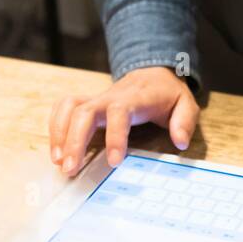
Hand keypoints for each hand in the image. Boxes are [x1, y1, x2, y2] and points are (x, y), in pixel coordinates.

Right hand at [49, 66, 197, 175]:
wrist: (153, 73)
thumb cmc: (168, 93)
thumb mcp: (186, 104)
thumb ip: (184, 122)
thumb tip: (180, 142)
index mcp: (135, 98)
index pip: (119, 112)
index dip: (115, 136)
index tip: (114, 162)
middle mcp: (110, 96)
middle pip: (84, 111)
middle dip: (74, 140)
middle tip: (70, 168)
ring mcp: (97, 98)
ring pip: (69, 108)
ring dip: (59, 134)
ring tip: (59, 162)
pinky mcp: (88, 102)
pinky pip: (64, 107)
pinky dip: (55, 126)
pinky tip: (56, 150)